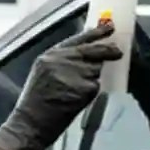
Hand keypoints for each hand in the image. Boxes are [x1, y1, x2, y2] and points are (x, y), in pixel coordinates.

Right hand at [0, 23, 122, 149]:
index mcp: (51, 54)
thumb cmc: (36, 102)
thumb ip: (62, 59)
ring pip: (95, 70)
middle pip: (94, 50)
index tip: (108, 27)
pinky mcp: (84, 88)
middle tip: (118, 52)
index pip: (78, 38)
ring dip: (91, 78)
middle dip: (108, 50)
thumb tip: (86, 55)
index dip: (96, 32)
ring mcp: (75, 73)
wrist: (31, 123)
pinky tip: (75, 99)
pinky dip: (90, 92)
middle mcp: (63, 60)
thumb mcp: (43, 72)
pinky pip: (95, 86)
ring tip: (74, 90)